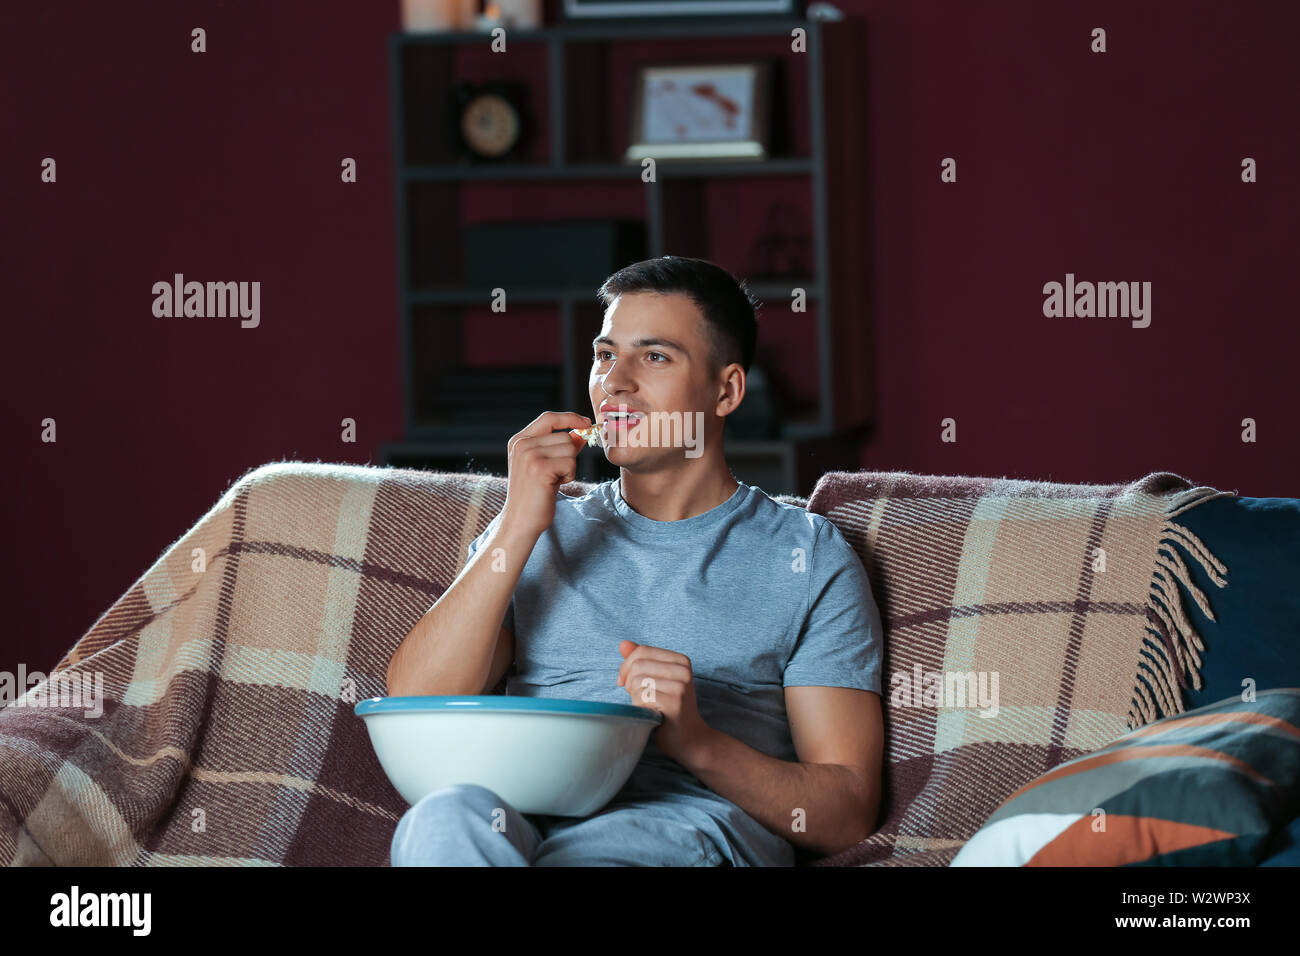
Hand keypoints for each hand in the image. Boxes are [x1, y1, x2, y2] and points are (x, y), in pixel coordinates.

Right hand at [500, 410, 591, 537]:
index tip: (586, 423)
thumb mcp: (544, 464)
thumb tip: (581, 431)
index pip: (549, 417)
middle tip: (556, 474)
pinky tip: (554, 486)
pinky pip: (570, 463)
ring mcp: (529, 455)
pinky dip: (569, 476)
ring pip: (570, 448)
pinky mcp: (540, 468)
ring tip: (553, 480)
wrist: (520, 520)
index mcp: (519, 440)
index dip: (570, 418)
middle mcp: (522, 444)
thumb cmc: (534, 494)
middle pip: (565, 436)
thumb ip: (559, 446)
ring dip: (569, 467)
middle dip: (570, 455)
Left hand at [616, 640, 710, 765]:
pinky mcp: (673, 703)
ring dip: (634, 696)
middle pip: (638, 665)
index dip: (627, 666)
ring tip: (646, 705)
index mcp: (681, 661)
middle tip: (637, 696)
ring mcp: (680, 687)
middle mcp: (683, 671)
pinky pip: (641, 697)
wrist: (690, 738)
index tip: (625, 681)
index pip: (643, 651)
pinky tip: (650, 713)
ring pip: (637, 681)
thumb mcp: (657, 679)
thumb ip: (641, 660)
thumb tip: (623, 644)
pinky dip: (639, 707)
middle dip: (629, 682)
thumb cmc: (670, 708)